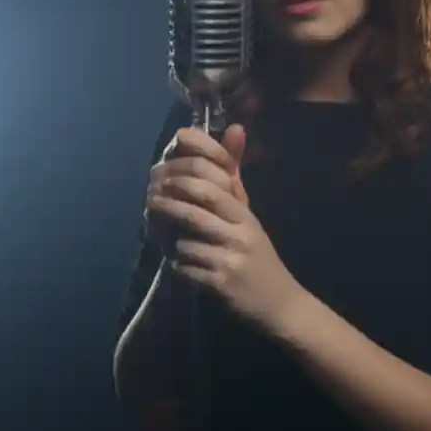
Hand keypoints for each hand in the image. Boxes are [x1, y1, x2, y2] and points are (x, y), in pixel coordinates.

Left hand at [144, 123, 305, 332]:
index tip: (161, 175)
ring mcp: (231, 259)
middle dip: (169, 202)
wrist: (280, 303)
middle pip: (198, 208)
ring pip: (187, 241)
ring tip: (161, 235)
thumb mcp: (247, 214)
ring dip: (171, 240)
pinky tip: (180, 266)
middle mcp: (241, 233)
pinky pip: (187, 269)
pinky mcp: (221, 284)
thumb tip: (235, 126)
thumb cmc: (256, 254)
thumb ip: (234, 174)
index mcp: (245, 214)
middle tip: (150, 199)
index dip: (183, 178)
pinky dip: (178, 266)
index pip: (213, 186)